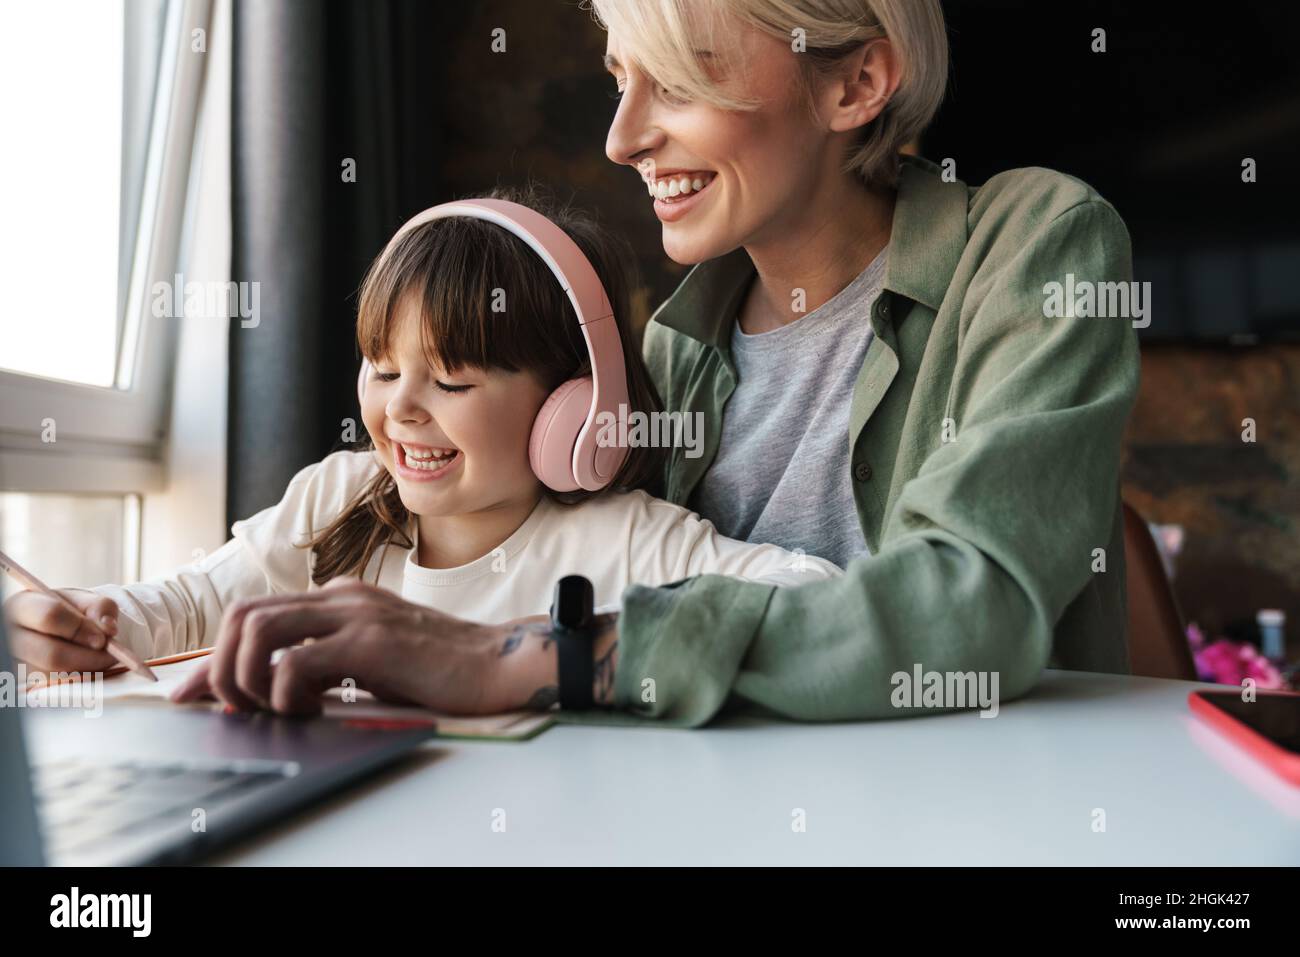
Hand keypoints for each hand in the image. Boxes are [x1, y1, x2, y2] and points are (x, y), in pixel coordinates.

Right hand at [4, 588, 119, 676]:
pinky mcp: (21, 684)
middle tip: (110, 656)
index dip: (80, 629)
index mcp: (22, 606)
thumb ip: (100, 607)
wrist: (54, 630)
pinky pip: (52, 691)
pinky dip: (75, 683)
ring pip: (53, 677)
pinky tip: (84, 671)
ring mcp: (13, 663)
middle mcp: (10, 635)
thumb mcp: (84, 602)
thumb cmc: (68, 613)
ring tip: (98, 661)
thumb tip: (109, 629)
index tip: (103, 639)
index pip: (50, 616)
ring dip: (84, 672)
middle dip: (88, 658)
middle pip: (51, 654)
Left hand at [171, 579, 543, 715]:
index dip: (211, 658)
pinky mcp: (371, 641)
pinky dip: (285, 694)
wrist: (498, 664)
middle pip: (242, 615)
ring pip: (257, 631)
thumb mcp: (372, 661)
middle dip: (218, 668)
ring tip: (271, 711)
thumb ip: (327, 661)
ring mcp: (356, 613)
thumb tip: (272, 692)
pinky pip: (295, 663)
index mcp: (339, 597)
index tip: (191, 697)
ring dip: (246, 679)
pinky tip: (312, 711)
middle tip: (235, 710)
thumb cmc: (440, 671)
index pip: (253, 614)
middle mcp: (341, 596)